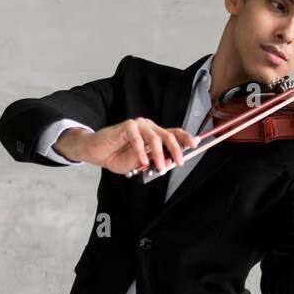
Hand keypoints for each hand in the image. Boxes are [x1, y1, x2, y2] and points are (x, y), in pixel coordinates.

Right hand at [59, 119, 200, 174]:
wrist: (98, 152)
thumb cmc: (118, 157)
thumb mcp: (140, 163)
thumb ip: (153, 161)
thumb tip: (168, 163)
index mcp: (154, 135)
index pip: (173, 134)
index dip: (185, 138)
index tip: (195, 144)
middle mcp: (148, 127)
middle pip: (168, 135)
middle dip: (176, 150)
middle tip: (179, 162)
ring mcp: (138, 126)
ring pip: (155, 138)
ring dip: (159, 155)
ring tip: (159, 168)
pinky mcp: (127, 127)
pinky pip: (138, 139)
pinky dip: (141, 152)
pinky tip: (141, 162)